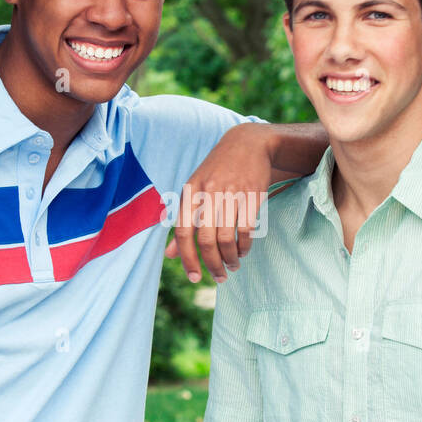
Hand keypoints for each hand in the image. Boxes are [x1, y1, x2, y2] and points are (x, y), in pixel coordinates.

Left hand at [164, 123, 270, 282]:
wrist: (248, 143)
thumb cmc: (217, 171)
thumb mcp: (195, 190)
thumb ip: (183, 222)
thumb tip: (170, 255)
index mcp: (190, 192)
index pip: (182, 232)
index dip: (187, 258)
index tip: (194, 277)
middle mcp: (208, 193)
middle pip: (206, 240)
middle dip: (212, 264)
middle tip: (219, 277)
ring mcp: (231, 194)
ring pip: (227, 238)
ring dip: (230, 259)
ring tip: (232, 266)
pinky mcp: (252, 196)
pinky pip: (247, 230)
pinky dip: (245, 247)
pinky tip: (243, 252)